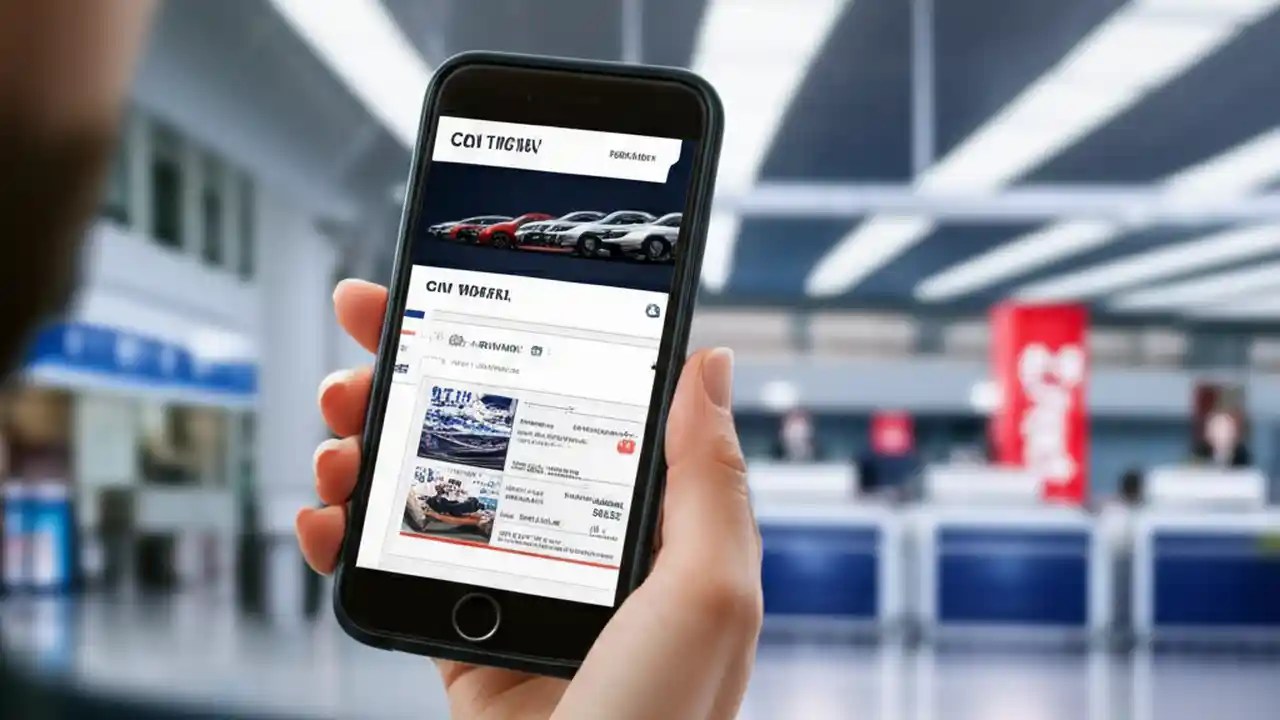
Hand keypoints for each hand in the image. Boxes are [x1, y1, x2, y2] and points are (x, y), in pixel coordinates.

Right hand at [298, 279, 761, 719]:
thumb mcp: (711, 592)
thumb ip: (709, 477)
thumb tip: (708, 361)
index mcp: (645, 529)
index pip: (575, 403)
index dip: (517, 337)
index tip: (459, 287)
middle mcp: (579, 553)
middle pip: (487, 435)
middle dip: (415, 377)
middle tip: (360, 337)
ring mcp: (512, 597)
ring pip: (427, 495)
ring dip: (366, 449)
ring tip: (332, 433)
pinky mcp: (460, 649)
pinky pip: (392, 577)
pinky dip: (344, 540)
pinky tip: (321, 515)